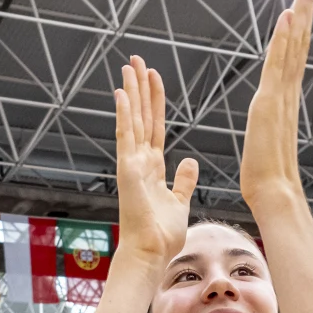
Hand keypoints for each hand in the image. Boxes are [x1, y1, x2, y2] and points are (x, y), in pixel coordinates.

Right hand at [114, 56, 197, 266]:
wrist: (151, 252)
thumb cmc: (162, 234)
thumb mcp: (180, 201)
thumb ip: (184, 180)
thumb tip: (190, 161)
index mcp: (153, 167)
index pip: (155, 125)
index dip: (155, 101)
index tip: (154, 77)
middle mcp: (140, 161)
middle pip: (142, 116)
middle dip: (140, 87)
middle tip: (137, 59)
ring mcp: (132, 164)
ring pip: (133, 120)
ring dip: (131, 92)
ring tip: (129, 66)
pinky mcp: (128, 170)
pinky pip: (126, 137)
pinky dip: (124, 114)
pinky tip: (122, 93)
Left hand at [240, 0, 312, 213]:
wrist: (274, 194)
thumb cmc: (269, 178)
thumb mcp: (265, 144)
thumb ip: (269, 129)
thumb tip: (269, 128)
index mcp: (285, 99)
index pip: (294, 53)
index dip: (299, 25)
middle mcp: (287, 92)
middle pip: (299, 40)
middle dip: (306, 7)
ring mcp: (281, 96)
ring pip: (293, 45)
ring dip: (300, 12)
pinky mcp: (270, 103)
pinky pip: (279, 64)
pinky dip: (284, 39)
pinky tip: (288, 16)